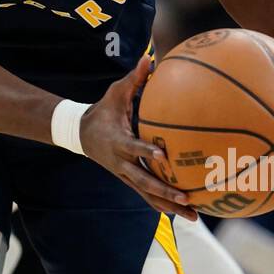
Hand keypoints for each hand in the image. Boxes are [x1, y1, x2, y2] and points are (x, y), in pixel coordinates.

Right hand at [80, 55, 198, 220]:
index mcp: (118, 141)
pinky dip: (164, 205)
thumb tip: (150, 58)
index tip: (163, 157)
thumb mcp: (115, 93)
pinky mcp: (128, 180)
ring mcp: (124, 174)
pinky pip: (147, 195)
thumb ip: (134, 79)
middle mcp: (122, 162)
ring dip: (169, 205)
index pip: (133, 148)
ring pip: (147, 194)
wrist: (80, 134)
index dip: (146, 152)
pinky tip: (184, 213)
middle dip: (165, 191)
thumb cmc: (103, 110)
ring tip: (193, 215)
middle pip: (144, 181)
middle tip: (186, 197)